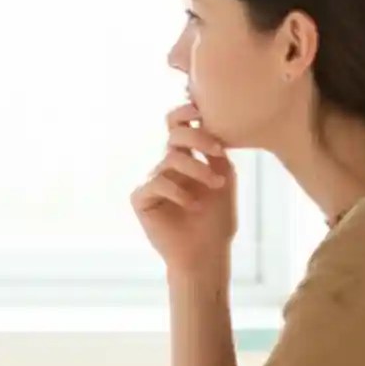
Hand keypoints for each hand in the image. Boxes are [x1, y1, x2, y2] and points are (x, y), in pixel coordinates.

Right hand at [131, 102, 236, 274]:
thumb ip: (216, 152)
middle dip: (197, 136)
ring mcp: (151, 181)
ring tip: (216, 186)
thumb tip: (211, 124)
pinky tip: (194, 206)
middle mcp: (166, 166)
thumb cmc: (217, 220)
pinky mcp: (140, 198)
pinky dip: (181, 193)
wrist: (205, 255)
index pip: (178, 125)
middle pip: (174, 133)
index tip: (202, 110)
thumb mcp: (224, 178)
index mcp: (185, 158)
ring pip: (172, 159)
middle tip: (217, 150)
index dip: (186, 111)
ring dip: (199, 170)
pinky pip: (158, 183)